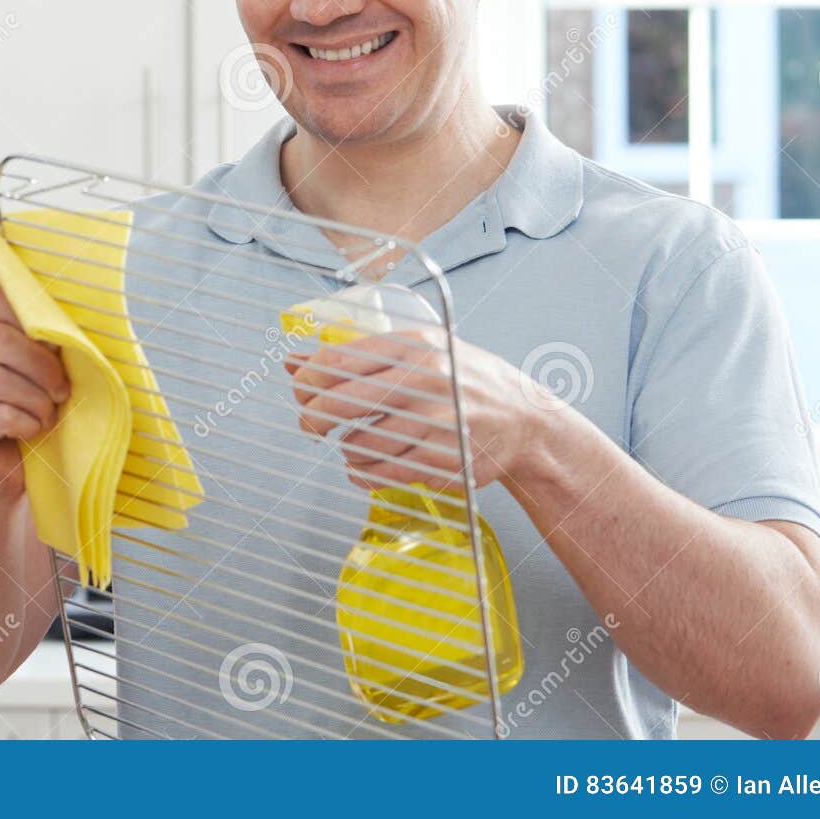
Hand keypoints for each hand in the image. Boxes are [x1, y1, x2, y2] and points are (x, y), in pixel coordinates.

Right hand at [0, 278, 70, 504]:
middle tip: (61, 390)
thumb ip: (42, 338)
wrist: (11, 480)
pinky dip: (26, 424)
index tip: (58, 341)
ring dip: (36, 400)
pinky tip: (29, 431)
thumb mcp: (38, 369)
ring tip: (45, 415)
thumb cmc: (27, 417)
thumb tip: (66, 319)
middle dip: (42, 366)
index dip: (31, 314)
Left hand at [285, 329, 555, 491]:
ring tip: (353, 445)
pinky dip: (363, 472)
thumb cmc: (465, 381)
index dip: (307, 379)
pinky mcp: (442, 460)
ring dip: (345, 449)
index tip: (301, 389)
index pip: (338, 361)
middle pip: (339, 403)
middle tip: (310, 424)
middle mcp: (425, 380)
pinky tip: (365, 465)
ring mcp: (435, 423)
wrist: (526, 421)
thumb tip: (293, 361)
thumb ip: (358, 355)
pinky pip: (380, 472)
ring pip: (357, 444)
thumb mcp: (419, 352)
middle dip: (312, 417)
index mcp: (415, 345)